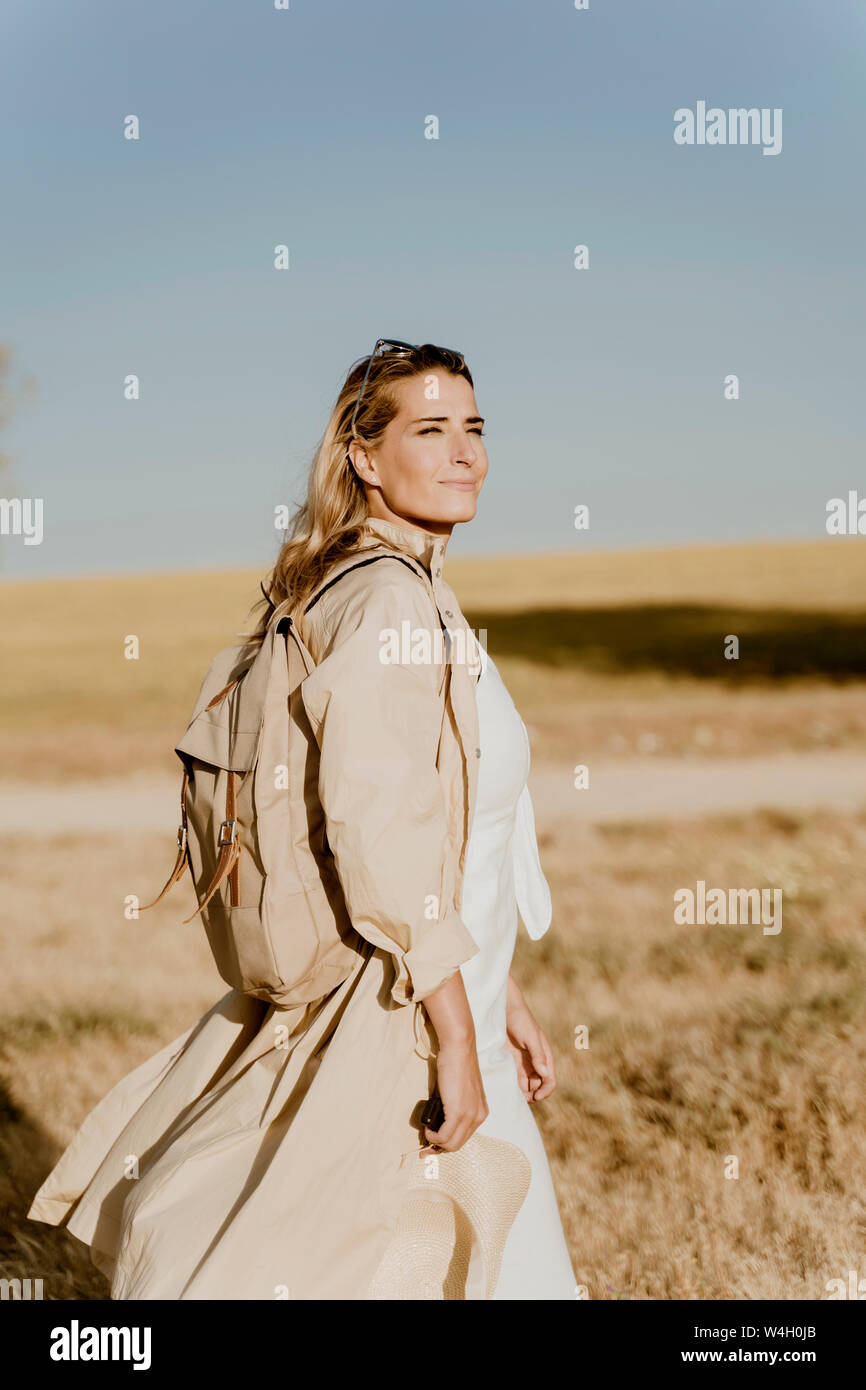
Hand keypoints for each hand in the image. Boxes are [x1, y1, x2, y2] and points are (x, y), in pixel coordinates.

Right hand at [421, 1039, 487, 1154]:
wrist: (458, 1050)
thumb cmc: (456, 1066)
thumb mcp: (460, 1092)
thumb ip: (455, 1108)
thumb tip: (440, 1123)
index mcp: (481, 1112)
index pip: (464, 1138)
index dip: (447, 1143)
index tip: (433, 1144)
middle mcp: (479, 1116)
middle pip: (457, 1144)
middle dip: (439, 1148)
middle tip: (425, 1146)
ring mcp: (470, 1115)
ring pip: (451, 1144)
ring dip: (435, 1142)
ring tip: (427, 1131)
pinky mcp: (458, 1112)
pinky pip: (444, 1136)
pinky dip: (433, 1136)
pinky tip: (428, 1128)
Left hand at [505, 976, 555, 1102]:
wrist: (503, 1009)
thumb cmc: (521, 1020)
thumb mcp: (531, 1037)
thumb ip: (538, 1055)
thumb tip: (545, 1074)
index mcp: (544, 1056)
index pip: (550, 1080)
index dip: (545, 1091)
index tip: (536, 1097)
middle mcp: (535, 1062)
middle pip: (538, 1085)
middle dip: (533, 1094)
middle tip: (523, 1097)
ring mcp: (522, 1063)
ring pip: (526, 1084)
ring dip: (522, 1092)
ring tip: (514, 1093)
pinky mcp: (510, 1062)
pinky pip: (514, 1079)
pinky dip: (513, 1085)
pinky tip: (507, 1087)